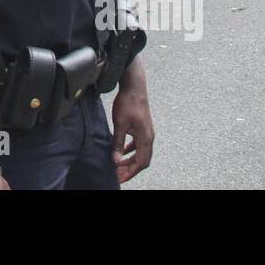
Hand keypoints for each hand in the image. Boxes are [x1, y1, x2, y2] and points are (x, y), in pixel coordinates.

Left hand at [111, 60, 154, 183]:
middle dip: (130, 169)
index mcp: (146, 138)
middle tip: (117, 174)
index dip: (130, 172)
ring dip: (130, 161)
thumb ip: (118, 143)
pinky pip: (138, 144)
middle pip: (142, 160)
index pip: (140, 162)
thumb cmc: (128, 103)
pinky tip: (121, 152)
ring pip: (140, 153)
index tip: (119, 178)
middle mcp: (149, 137)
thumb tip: (115, 160)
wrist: (134, 87)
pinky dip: (130, 151)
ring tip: (118, 165)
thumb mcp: (120, 124)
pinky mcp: (142, 128)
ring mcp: (147, 132)